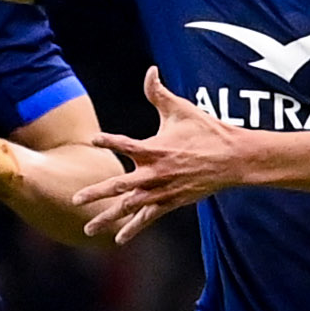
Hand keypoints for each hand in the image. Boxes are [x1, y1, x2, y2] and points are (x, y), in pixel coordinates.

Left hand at [74, 72, 258, 242]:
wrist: (233, 159)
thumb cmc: (207, 131)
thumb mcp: (182, 109)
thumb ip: (159, 93)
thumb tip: (150, 70)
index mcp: (155, 148)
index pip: (126, 144)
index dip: (109, 141)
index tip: (92, 140)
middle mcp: (155, 173)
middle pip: (120, 185)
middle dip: (96, 192)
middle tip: (76, 199)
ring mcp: (163, 190)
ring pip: (130, 207)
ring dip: (109, 217)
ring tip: (89, 227)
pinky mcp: (171, 202)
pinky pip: (148, 218)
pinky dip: (134, 229)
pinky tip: (119, 240)